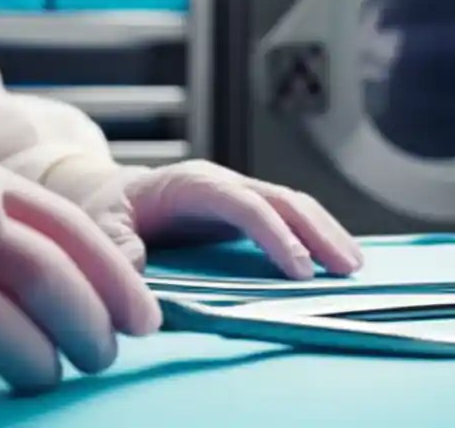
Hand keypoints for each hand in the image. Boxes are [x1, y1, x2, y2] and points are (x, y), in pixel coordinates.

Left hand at [76, 160, 362, 279]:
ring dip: (326, 232)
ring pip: (293, 205)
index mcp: (194, 184)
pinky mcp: (244, 211)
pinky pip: (288, 217)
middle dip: (318, 232)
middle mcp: (224, 183)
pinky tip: (335, 259)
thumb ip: (118, 245)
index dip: (275, 235)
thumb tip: (137, 271)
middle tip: (348, 268)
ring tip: (354, 266)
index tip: (300, 271)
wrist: (105, 193)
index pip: (245, 205)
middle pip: (283, 199)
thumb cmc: (104, 209)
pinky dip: (315, 235)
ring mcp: (238, 194)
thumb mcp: (100, 224)